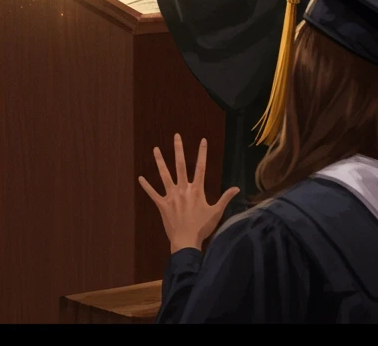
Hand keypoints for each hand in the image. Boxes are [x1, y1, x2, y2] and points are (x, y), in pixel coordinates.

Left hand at [138, 134, 239, 253]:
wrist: (187, 241)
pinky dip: (146, 186)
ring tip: (155, 149)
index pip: (201, 167)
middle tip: (176, 136)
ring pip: (164, 175)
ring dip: (160, 161)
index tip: (202, 140)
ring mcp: (171, 196)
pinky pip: (153, 194)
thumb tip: (237, 188)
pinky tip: (140, 178)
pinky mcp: (162, 205)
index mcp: (197, 190)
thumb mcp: (216, 212)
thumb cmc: (203, 227)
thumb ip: (225, 198)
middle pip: (181, 165)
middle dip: (178, 149)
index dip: (202, 153)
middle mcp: (183, 189)